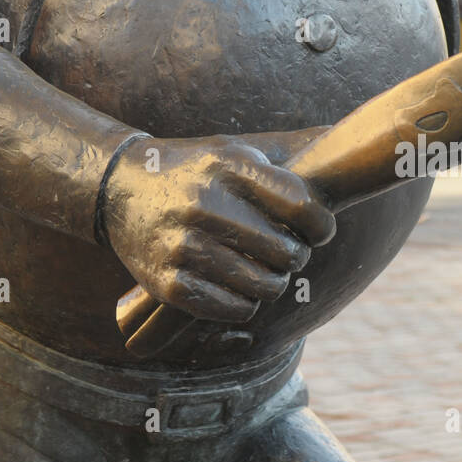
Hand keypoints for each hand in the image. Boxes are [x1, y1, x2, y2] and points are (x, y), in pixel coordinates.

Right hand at [102, 136, 335, 322]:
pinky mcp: (168, 283)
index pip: (302, 206)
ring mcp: (182, 246)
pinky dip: (246, 304)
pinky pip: (235, 309)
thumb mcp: (232, 151)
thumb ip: (282, 161)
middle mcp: (203, 205)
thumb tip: (339, 153)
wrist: (121, 189)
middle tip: (285, 251)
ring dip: (273, 283)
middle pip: (288, 252)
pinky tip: (238, 287)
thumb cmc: (195, 172)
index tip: (317, 231)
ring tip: (265, 271)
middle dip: (295, 256)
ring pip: (265, 286)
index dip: (321, 225)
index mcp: (226, 167)